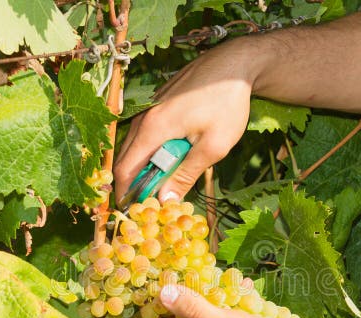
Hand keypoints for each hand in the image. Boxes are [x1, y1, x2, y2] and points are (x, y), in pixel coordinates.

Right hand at [113, 39, 263, 203]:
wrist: (236, 64)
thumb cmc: (227, 104)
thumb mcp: (213, 146)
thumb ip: (186, 174)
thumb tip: (165, 201)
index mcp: (153, 128)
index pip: (125, 168)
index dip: (126, 193)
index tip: (136, 210)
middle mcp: (144, 117)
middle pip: (127, 158)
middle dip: (136, 183)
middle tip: (154, 202)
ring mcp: (149, 108)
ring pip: (136, 146)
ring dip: (146, 167)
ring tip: (165, 182)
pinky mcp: (158, 104)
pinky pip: (146, 134)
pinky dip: (152, 151)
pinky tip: (171, 159)